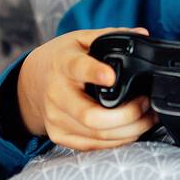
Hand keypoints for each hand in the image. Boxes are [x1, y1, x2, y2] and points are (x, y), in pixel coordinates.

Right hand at [18, 27, 158, 151]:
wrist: (31, 82)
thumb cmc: (60, 59)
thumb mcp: (79, 39)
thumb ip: (109, 35)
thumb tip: (142, 34)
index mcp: (63, 64)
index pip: (77, 68)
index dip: (94, 73)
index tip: (111, 76)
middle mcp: (56, 94)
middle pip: (91, 115)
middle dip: (127, 114)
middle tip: (146, 103)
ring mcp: (56, 119)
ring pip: (97, 136)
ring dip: (130, 130)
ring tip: (148, 117)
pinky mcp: (59, 136)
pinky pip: (93, 146)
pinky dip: (118, 141)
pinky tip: (132, 130)